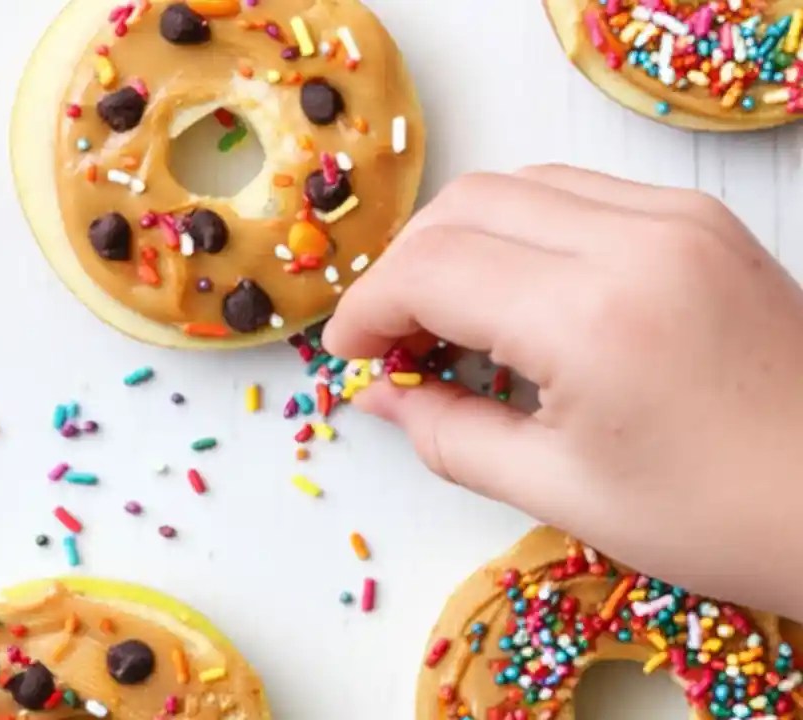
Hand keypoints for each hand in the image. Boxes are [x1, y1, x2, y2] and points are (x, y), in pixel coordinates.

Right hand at [325, 165, 802, 618]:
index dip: (370, 308)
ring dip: (458, 243)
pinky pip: (574, 193)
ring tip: (449, 321)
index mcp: (593, 314)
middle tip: (394, 342)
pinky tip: (517, 298)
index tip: (350, 355)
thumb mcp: (562, 490)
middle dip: (405, 270)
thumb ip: (448, 433)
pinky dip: (520, 231)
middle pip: (463, 207)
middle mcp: (635, 238)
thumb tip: (375, 394)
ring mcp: (676, 218)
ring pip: (515, 185)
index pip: (432, 268)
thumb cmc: (721, 515)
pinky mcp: (699, 219)